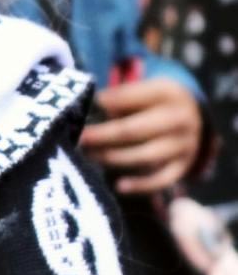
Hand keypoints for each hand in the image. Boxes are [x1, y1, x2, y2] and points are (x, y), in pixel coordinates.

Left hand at [82, 75, 204, 196]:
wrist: (194, 114)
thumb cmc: (155, 101)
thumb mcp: (145, 89)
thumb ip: (122, 97)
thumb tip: (89, 110)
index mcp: (166, 92)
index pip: (131, 97)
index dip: (105, 104)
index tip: (81, 108)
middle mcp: (179, 118)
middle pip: (134, 130)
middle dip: (103, 135)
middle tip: (80, 138)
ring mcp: (184, 144)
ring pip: (145, 156)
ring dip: (113, 158)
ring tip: (90, 156)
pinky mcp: (184, 165)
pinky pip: (161, 179)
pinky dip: (140, 184)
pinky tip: (119, 185)